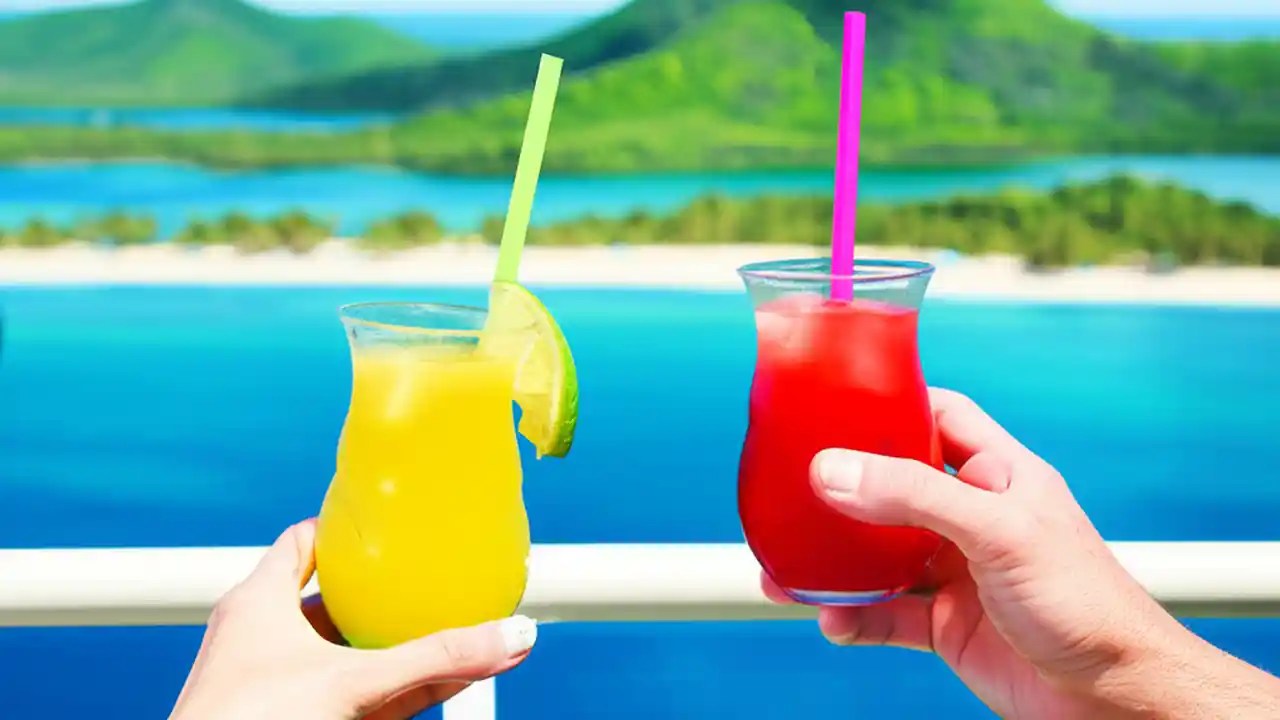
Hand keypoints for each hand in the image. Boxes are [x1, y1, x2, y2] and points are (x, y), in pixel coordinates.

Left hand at [169, 519, 535, 719]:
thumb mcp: (352, 682)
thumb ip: (435, 660)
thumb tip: (512, 636)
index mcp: (258, 603)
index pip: (302, 543)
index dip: (344, 529)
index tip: (388, 524)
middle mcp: (262, 641)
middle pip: (332, 602)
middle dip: (382, 596)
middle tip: (429, 582)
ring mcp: (275, 687)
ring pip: (347, 656)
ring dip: (395, 648)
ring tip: (447, 632)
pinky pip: (356, 697)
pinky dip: (397, 689)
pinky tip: (439, 686)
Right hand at [771, 388, 1279, 717]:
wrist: (1116, 700)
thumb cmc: (1087, 604)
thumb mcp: (997, 532)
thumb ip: (914, 497)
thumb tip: (832, 471)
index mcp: (999, 475)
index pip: (940, 416)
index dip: (893, 402)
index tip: (837, 398)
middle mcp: (974, 518)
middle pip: (893, 487)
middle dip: (841, 489)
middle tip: (789, 486)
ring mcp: (958, 573)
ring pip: (879, 556)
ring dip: (833, 562)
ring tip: (780, 567)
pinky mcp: (947, 626)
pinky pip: (885, 615)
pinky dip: (852, 617)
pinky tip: (832, 620)